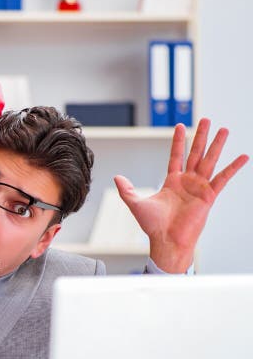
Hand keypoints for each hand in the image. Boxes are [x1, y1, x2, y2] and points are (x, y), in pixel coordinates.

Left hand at [115, 118, 248, 272]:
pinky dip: (233, 168)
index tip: (180, 125)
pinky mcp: (209, 196)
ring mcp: (200, 188)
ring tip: (224, 129)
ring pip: (210, 160)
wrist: (166, 240)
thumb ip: (127, 189)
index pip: (176, 156)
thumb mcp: (136, 203)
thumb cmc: (153, 225)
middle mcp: (188, 182)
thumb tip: (117, 177)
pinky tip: (244, 156)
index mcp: (172, 181)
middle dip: (201, 136)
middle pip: (196, 153)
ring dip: (217, 145)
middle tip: (206, 119)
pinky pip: (223, 179)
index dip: (178, 141)